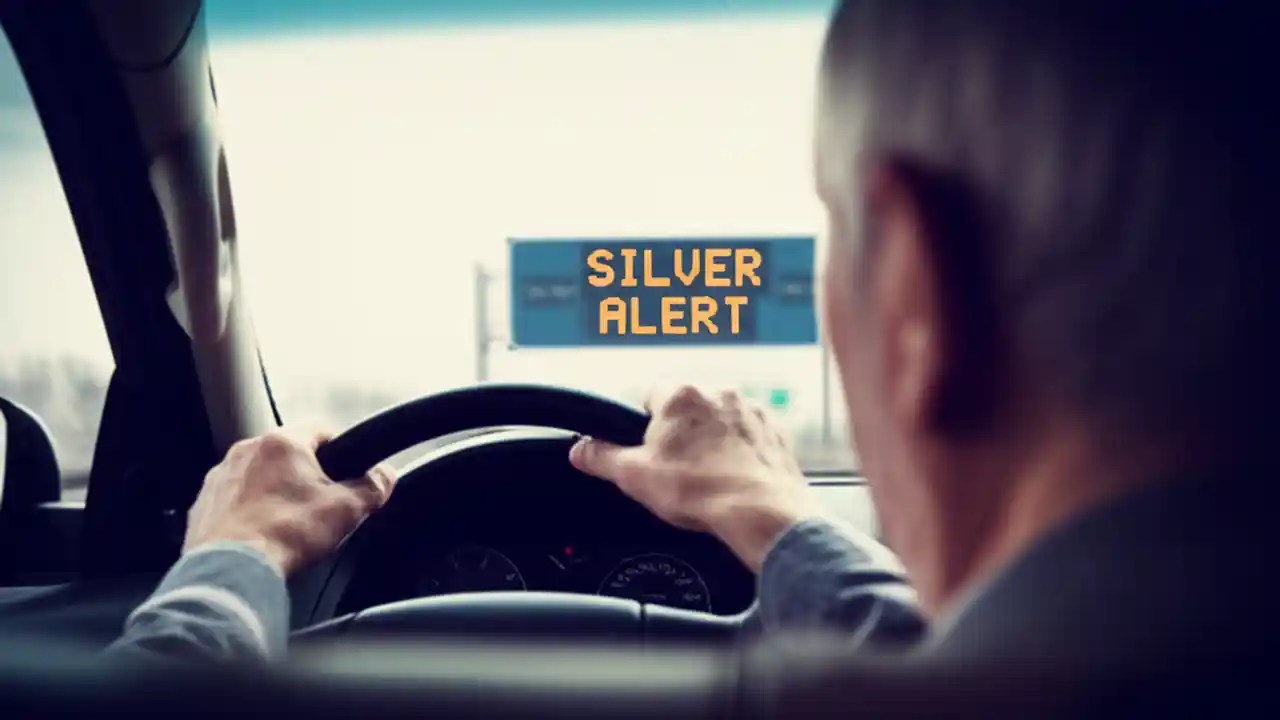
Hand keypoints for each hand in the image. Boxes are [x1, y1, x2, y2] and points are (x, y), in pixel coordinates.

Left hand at [183, 428, 396, 575]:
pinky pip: (234, 500)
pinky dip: (248, 512)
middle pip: (288, 454)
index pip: (321, 429)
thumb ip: (373, 487)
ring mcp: (220, 476)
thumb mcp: (346, 510)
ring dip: (273, 492)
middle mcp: (246, 451)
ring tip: (288, 525)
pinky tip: (261, 536)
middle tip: (319, 505)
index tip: (347, 470)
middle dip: (305, 475)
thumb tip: (385, 475)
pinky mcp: (203, 504)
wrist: (232, 570)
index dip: (341, 449)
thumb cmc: (286, 534)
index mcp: (282, 443)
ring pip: (258, 476)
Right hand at [569, 386, 820, 572]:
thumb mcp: (634, 477)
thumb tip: (580, 449)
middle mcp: (718, 392)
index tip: (648, 451)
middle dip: (680, 433)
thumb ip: (602, 458)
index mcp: (679, 395)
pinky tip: (735, 477)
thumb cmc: (699, 490)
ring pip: (720, 419)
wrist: (761, 512)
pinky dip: (741, 450)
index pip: (648, 396)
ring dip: (712, 439)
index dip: (643, 426)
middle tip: (677, 469)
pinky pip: (749, 434)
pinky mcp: (774, 430)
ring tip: (709, 476)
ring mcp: (750, 410)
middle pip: (687, 408)